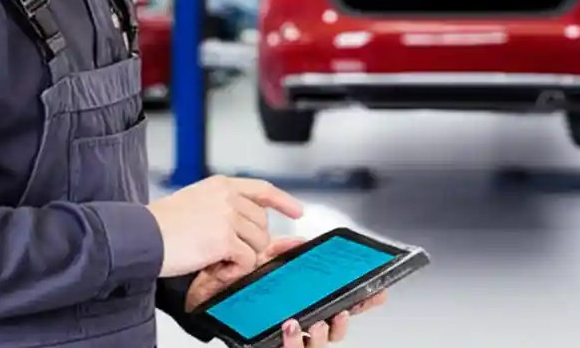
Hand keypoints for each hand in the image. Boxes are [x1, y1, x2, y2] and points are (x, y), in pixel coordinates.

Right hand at [148, 176, 304, 277]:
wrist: (140, 235)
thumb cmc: (159, 225)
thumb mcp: (194, 202)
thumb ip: (221, 207)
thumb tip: (243, 224)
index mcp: (220, 185)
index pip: (262, 189)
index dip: (283, 201)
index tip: (298, 210)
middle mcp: (227, 197)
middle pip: (262, 224)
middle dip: (249, 243)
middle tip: (221, 252)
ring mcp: (228, 216)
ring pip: (257, 244)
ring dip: (239, 258)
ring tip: (211, 257)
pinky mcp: (225, 238)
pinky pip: (246, 260)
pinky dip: (233, 269)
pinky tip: (212, 265)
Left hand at [186, 237, 389, 344]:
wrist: (201, 304)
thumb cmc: (234, 290)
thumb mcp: (263, 268)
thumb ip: (284, 255)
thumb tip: (300, 241)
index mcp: (305, 304)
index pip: (342, 305)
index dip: (363, 301)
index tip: (378, 293)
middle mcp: (301, 327)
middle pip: (335, 330)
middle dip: (344, 321)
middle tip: (344, 309)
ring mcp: (287, 341)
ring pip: (316, 346)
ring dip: (320, 334)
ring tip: (315, 319)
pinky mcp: (270, 347)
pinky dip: (292, 341)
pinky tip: (290, 326)